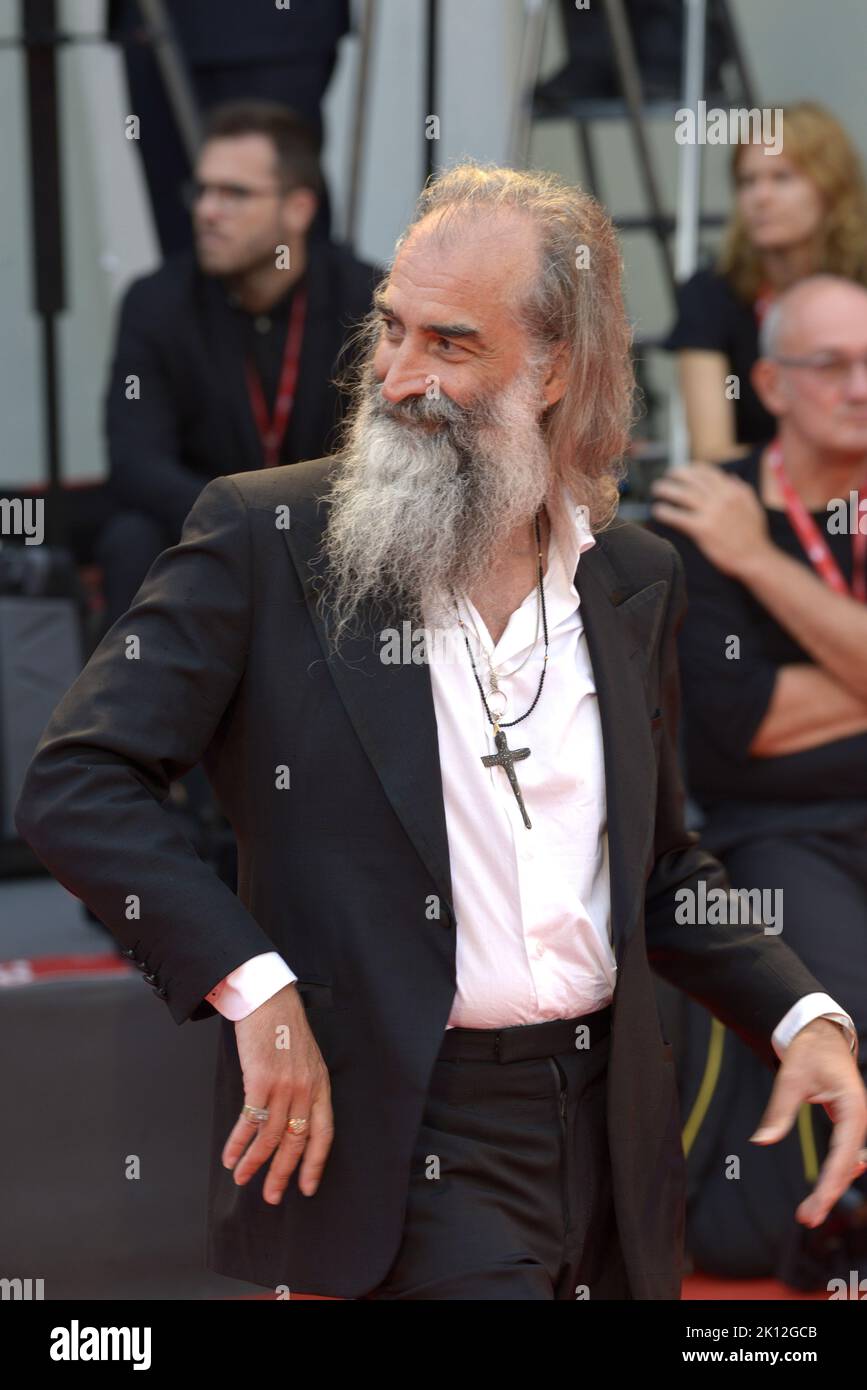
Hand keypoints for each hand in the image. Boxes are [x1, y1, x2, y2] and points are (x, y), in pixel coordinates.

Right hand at [222, 983, 333, 1204]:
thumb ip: (304, 1089)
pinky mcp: (261, 1081)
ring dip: (254, 1162)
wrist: (268, 1000)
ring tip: (242, 1179)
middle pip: (296, 1142)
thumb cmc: (284, 1028)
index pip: (323, 1134)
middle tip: (272, 1196)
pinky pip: (249, 1122)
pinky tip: (230, 1156)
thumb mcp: (306, 1060)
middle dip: (282, 1174)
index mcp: (321, 1086)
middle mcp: (306, 1089)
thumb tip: (290, 1121)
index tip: (307, 1187)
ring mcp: (284, 1086)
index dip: (315, 1164)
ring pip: (270, 1137)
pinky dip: (238, 1143)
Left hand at [649, 461, 770, 578]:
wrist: (755, 558)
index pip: (709, 472)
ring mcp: (711, 513)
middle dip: (677, 474)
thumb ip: (742, 489)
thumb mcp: (753, 506)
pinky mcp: (702, 529)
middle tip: (666, 475)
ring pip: (683, 494)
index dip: (693, 468)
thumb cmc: (754, 535)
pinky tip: (657, 511)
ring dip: (667, 489)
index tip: (684, 470)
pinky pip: (679, 517)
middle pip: (693, 480)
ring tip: (657, 489)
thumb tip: (731, 476)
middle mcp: (721, 498)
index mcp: (733, 491)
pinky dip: (666, 512)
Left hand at [750, 1018, 866, 1226]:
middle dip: (828, 1194)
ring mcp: (858, 1122)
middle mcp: (861, 1119)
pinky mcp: (849, 1122)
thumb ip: (778, 1112)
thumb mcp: (790, 1078)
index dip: (828, 1186)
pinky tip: (826, 1190)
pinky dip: (836, 1173)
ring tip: (811, 1211)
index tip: (813, 1208)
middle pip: (848, 1167)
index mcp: (853, 1108)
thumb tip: (761, 1142)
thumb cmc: (808, 1052)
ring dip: (832, 1187)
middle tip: (806, 1219)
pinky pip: (846, 1154)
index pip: (842, 1157)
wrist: (821, 1032)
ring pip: (848, 1163)